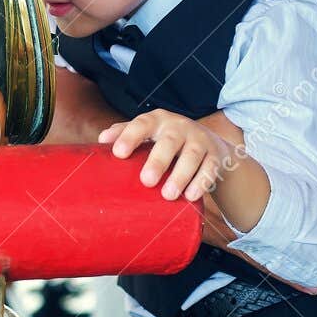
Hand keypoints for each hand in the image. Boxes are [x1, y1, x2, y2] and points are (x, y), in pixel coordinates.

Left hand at [99, 109, 227, 200]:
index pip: (142, 124)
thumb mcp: (148, 134)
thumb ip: (124, 133)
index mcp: (157, 121)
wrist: (209, 144)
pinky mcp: (215, 155)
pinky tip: (191, 196)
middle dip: (158, 160)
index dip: (130, 136)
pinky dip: (202, 182)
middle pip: (169, 141)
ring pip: (192, 156)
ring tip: (168, 195)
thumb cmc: (166, 140)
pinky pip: (211, 168)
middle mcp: (179, 127)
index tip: (118, 153)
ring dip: (181, 175)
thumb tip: (101, 141)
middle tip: (146, 181)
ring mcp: (199, 140)